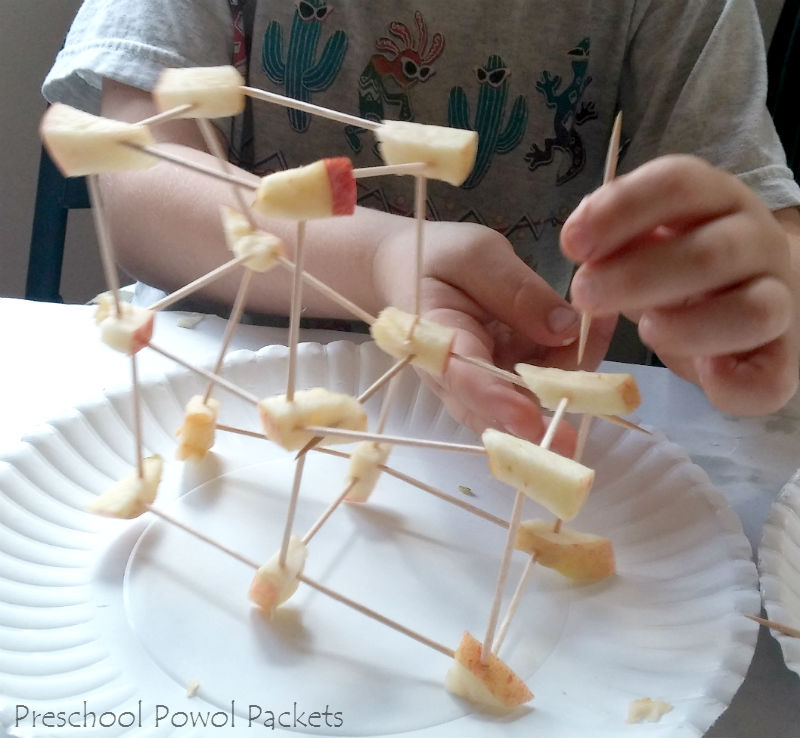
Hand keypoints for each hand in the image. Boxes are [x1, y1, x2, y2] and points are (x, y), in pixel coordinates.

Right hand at [373, 220, 617, 453]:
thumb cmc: (435, 259)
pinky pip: (546, 385)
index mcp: (435, 343)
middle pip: (502, 409)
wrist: (411, 272)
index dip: (497, 402)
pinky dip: (575, 362)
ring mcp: (486, 386)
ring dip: (573, 376)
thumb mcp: (473, 256)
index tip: (530, 420)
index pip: (463, 379)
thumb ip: (515, 291)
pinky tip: (595, 325)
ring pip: (533, 402)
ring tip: (599, 322)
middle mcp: (459, 379)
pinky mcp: (509, 381)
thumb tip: (564, 330)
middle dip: (549, 413)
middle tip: (600, 399)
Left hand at [561, 154, 798, 414]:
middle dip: (636, 277)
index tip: (572, 244)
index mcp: (715, 200)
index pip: (678, 183)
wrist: (750, 301)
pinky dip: (730, 383)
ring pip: (753, 312)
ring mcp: (781, 299)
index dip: (621, 210)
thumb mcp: (645, 241)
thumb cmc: (678, 270)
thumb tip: (582, 246)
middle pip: (709, 253)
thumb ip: (616, 240)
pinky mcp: (783, 358)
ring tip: (648, 331)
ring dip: (687, 327)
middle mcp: (756, 242)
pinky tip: (702, 373)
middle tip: (585, 294)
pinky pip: (767, 378)